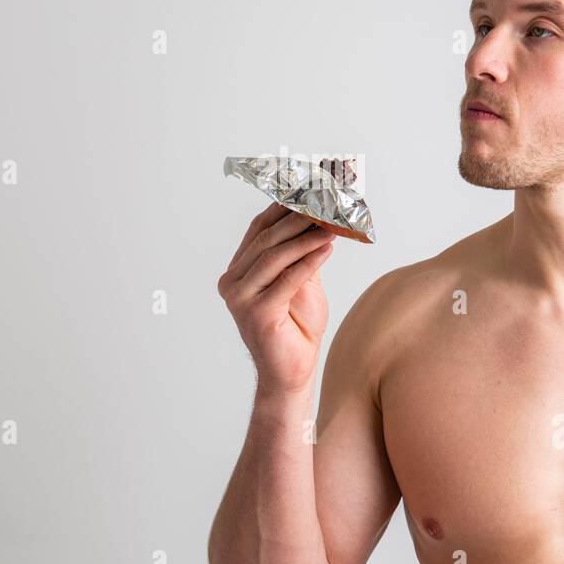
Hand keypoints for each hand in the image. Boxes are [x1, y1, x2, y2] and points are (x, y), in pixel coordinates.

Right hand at [217, 203, 336, 392]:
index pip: (258, 230)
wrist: (292, 371)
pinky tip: (327, 248)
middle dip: (297, 219)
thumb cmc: (295, 327)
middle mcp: (232, 283)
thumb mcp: (299, 281)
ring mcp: (240, 299)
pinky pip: (287, 280)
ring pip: (275, 257)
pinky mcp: (256, 314)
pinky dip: (309, 262)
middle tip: (324, 204)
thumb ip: (300, 252)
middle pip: (266, 240)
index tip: (309, 192)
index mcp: (238, 271)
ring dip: (306, 238)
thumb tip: (317, 217)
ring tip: (331, 224)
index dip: (283, 208)